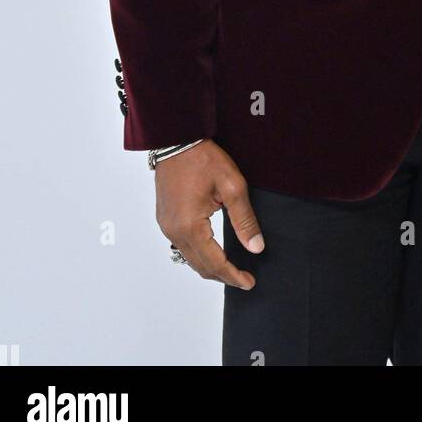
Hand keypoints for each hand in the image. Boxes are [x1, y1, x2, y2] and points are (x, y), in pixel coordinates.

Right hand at [154, 139, 263, 288]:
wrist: (177, 139)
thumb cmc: (203, 158)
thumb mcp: (232, 186)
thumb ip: (244, 219)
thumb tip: (256, 247)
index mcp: (190, 226)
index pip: (215, 263)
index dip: (233, 276)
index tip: (249, 283)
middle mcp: (173, 231)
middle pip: (200, 266)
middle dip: (223, 276)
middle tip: (244, 279)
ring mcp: (166, 226)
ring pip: (189, 259)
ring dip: (210, 267)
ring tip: (231, 269)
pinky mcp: (165, 219)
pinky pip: (182, 246)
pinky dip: (199, 255)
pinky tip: (212, 252)